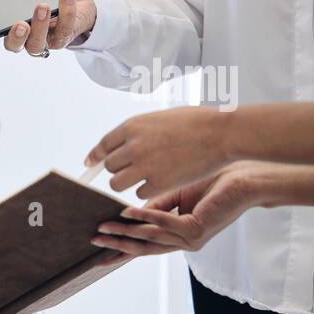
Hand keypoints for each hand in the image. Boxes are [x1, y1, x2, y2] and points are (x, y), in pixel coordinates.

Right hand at [0, 0, 96, 54]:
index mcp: (11, 25)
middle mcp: (27, 37)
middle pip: (17, 46)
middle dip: (17, 37)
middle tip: (20, 24)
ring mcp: (46, 38)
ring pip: (38, 43)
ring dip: (40, 25)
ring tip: (43, 6)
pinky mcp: (65, 35)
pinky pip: (65, 28)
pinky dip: (66, 11)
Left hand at [85, 106, 233, 198]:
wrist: (222, 133)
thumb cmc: (196, 122)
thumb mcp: (159, 118)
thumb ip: (138, 132)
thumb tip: (120, 144)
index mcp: (132, 126)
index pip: (104, 145)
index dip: (97, 156)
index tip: (91, 164)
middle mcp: (133, 146)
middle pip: (110, 167)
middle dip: (120, 169)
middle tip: (136, 169)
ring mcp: (144, 166)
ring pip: (117, 184)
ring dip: (128, 183)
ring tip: (146, 177)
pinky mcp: (158, 183)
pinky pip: (139, 194)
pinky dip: (148, 191)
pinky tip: (163, 182)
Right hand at [89, 163, 263, 257]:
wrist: (246, 179)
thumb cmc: (215, 183)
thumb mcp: (177, 195)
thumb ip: (156, 206)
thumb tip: (131, 211)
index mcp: (179, 236)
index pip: (145, 246)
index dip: (122, 248)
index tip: (100, 252)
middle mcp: (184, 243)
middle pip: (143, 247)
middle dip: (117, 244)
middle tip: (94, 240)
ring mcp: (191, 239)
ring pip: (149, 238)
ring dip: (124, 232)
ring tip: (103, 227)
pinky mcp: (197, 229)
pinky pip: (163, 223)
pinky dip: (144, 217)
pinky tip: (127, 211)